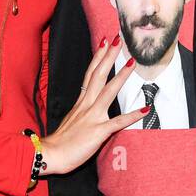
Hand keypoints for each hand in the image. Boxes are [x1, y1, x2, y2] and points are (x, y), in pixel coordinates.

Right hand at [39, 34, 146, 175]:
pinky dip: (132, 116)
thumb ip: (82, 112)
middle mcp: (86, 105)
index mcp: (80, 102)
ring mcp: (92, 117)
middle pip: (99, 75)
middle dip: (109, 57)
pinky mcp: (98, 132)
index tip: (104, 42)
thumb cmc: (60, 142)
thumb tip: (89, 107)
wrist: (50, 155)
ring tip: (133, 62)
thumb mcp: (71, 121)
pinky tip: (145, 109)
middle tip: (118, 40)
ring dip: (122, 76)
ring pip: (108, 92)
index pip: (90, 74)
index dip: (98, 57)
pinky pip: (118, 122)